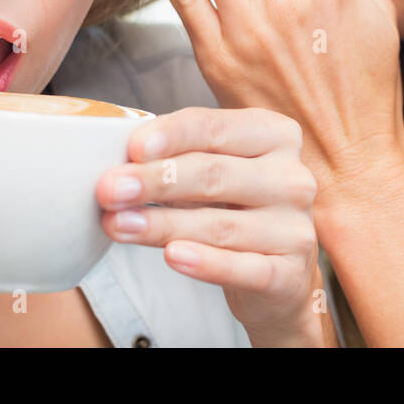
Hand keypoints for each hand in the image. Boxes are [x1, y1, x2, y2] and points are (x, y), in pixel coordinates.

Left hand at [97, 107, 324, 346]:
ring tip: (118, 225)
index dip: (171, 136)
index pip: (214, 127)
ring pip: (220, 224)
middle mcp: (292, 177)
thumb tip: (122, 161)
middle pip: (214, 174)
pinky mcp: (289, 274)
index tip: (132, 147)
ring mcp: (295, 227)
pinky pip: (242, 268)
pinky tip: (172, 256)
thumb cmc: (233, 209)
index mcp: (274, 135)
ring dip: (162, 225)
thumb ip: (177, 159)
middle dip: (155, 181)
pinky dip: (205, 263)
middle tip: (108, 190)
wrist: (274, 277)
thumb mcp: (211, 172)